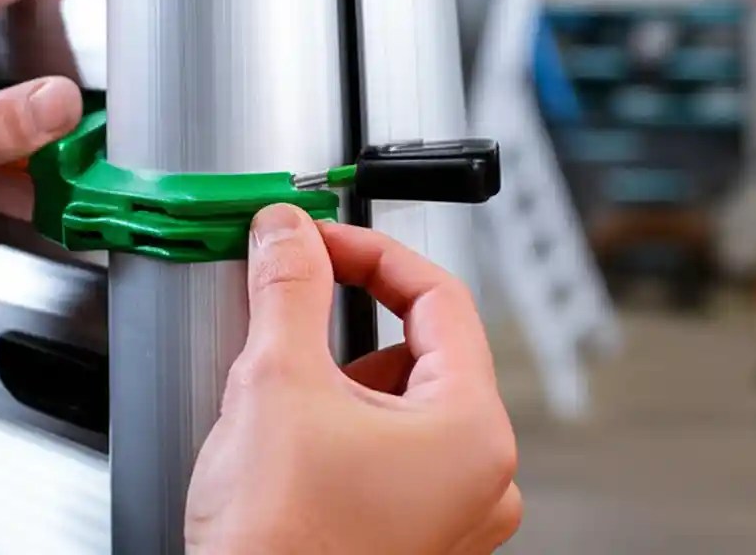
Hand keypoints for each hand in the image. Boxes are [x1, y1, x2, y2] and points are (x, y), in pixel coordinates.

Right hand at [186, 204, 520, 553]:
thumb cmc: (280, 546)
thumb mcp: (278, 383)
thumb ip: (289, 287)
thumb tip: (289, 232)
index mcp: (472, 432)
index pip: (439, 298)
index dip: (372, 253)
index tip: (320, 240)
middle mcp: (477, 477)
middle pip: (418, 350)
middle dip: (346, 322)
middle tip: (288, 305)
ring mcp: (448, 513)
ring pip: (397, 402)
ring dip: (339, 378)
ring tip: (284, 403)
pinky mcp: (412, 535)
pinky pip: (386, 451)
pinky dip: (340, 427)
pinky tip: (293, 445)